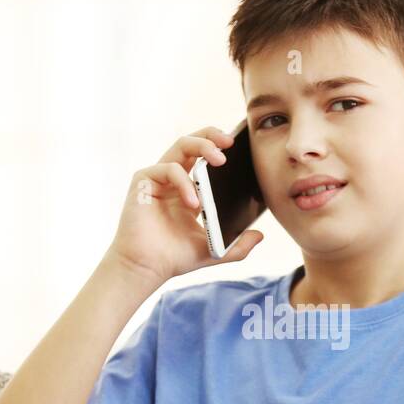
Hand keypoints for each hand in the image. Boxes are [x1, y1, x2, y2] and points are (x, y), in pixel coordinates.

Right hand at [107, 125, 264, 287]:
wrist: (147, 268)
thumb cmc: (174, 258)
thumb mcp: (215, 251)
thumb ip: (238, 245)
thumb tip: (260, 236)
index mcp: (189, 189)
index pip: (205, 157)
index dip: (220, 147)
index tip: (241, 147)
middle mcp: (173, 179)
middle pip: (193, 142)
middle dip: (213, 136)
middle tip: (230, 141)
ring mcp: (158, 178)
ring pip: (181, 146)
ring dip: (203, 146)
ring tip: (220, 160)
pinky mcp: (144, 181)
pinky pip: (168, 169)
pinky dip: (185, 183)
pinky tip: (194, 203)